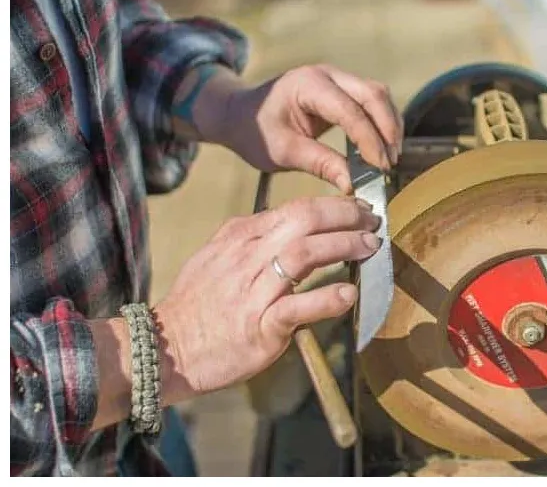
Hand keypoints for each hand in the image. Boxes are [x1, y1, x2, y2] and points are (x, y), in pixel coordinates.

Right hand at [152, 196, 380, 404]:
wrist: (165, 349)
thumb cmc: (197, 305)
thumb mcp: (216, 256)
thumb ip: (251, 238)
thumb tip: (287, 225)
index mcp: (240, 236)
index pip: (296, 208)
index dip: (334, 206)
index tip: (357, 210)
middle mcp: (247, 256)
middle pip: (305, 220)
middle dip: (345, 216)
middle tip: (372, 223)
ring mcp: (253, 290)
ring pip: (305, 254)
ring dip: (345, 247)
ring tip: (369, 248)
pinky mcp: (259, 326)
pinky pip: (298, 307)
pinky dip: (327, 298)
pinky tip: (348, 294)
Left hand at [221, 64, 403, 193]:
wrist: (240, 114)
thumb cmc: (256, 131)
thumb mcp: (283, 152)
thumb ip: (320, 164)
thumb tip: (353, 184)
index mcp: (308, 84)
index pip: (350, 111)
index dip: (369, 140)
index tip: (380, 168)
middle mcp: (327, 74)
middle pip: (373, 94)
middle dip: (387, 129)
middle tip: (390, 163)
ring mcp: (337, 78)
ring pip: (378, 94)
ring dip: (389, 125)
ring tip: (389, 158)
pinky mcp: (343, 89)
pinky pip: (372, 100)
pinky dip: (382, 122)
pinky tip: (382, 147)